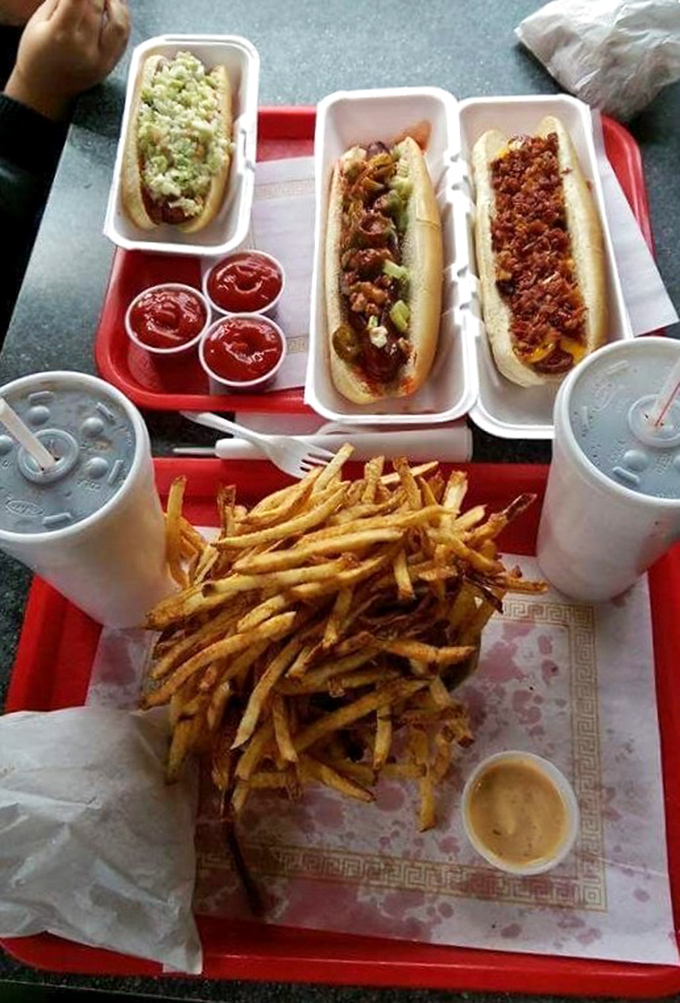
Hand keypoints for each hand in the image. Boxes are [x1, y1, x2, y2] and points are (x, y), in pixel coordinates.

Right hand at [4, 0, 129, 120]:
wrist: (46, 89)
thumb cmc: (37, 52)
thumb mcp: (39, 21)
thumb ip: (61, 0)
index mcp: (62, 35)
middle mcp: (85, 48)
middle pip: (99, 6)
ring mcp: (102, 59)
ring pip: (119, 22)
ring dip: (116, 1)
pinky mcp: (111, 66)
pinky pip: (124, 37)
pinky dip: (123, 18)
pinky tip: (115, 7)